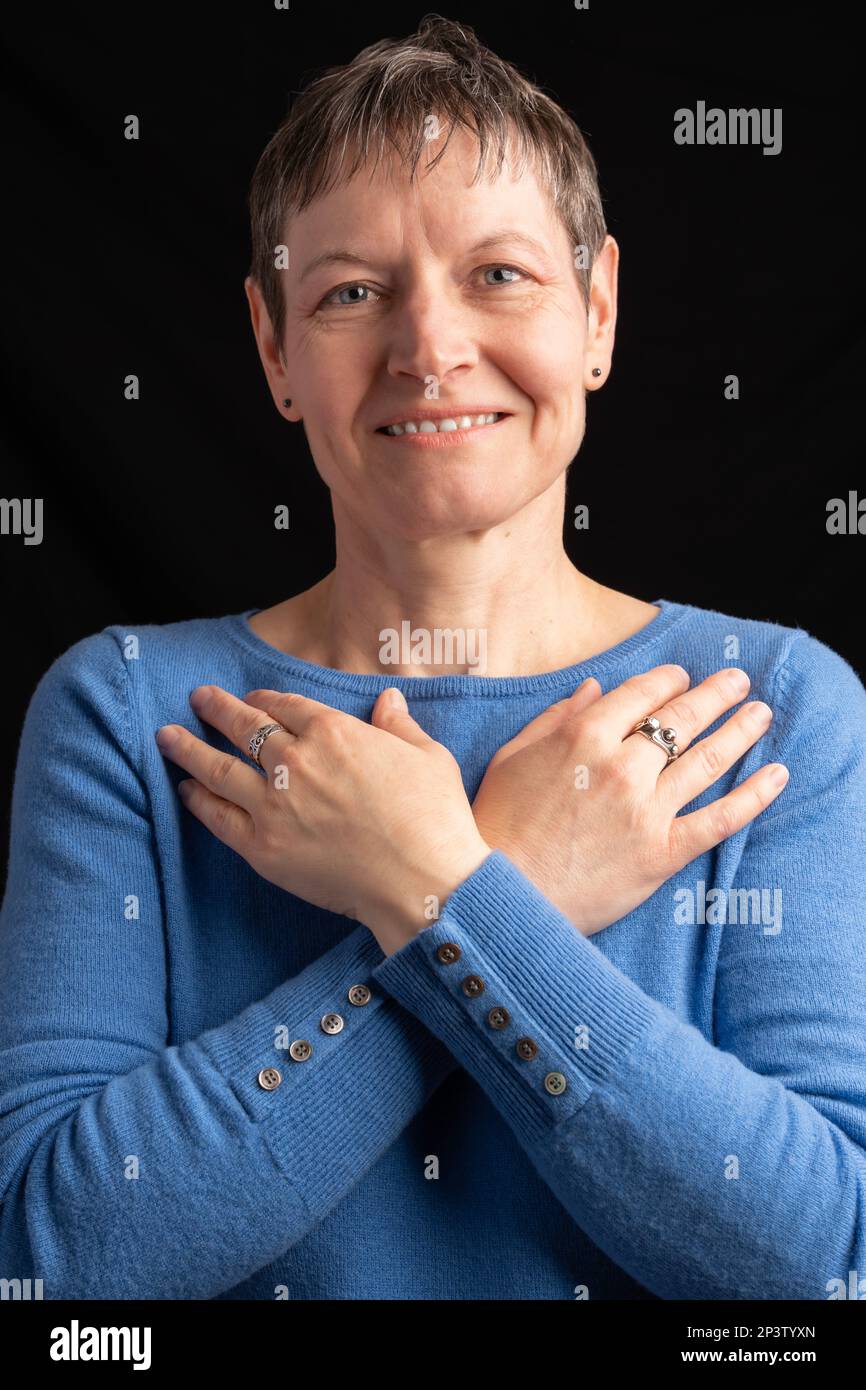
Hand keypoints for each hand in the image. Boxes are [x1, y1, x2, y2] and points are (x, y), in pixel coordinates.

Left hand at [156, 685, 489, 955]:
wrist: (421, 882)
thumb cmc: (434, 819)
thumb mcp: (428, 757)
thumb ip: (399, 726)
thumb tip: (388, 701)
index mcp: (334, 731)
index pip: (285, 706)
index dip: (264, 699)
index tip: (252, 698)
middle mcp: (295, 760)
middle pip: (244, 727)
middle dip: (216, 709)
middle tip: (198, 698)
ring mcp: (273, 804)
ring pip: (217, 767)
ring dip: (189, 748)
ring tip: (167, 737)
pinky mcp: (262, 846)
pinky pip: (217, 816)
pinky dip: (198, 800)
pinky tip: (185, 790)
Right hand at [471, 664, 787, 936]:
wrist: (497, 893)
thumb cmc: (498, 824)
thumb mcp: (514, 758)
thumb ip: (555, 718)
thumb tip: (594, 689)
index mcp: (582, 735)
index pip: (641, 694)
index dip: (669, 680)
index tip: (683, 677)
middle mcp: (620, 766)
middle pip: (681, 718)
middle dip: (715, 694)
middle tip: (738, 681)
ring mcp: (644, 809)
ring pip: (706, 759)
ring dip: (740, 731)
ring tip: (761, 714)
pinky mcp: (661, 852)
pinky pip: (718, 819)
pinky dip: (754, 797)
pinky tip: (777, 775)